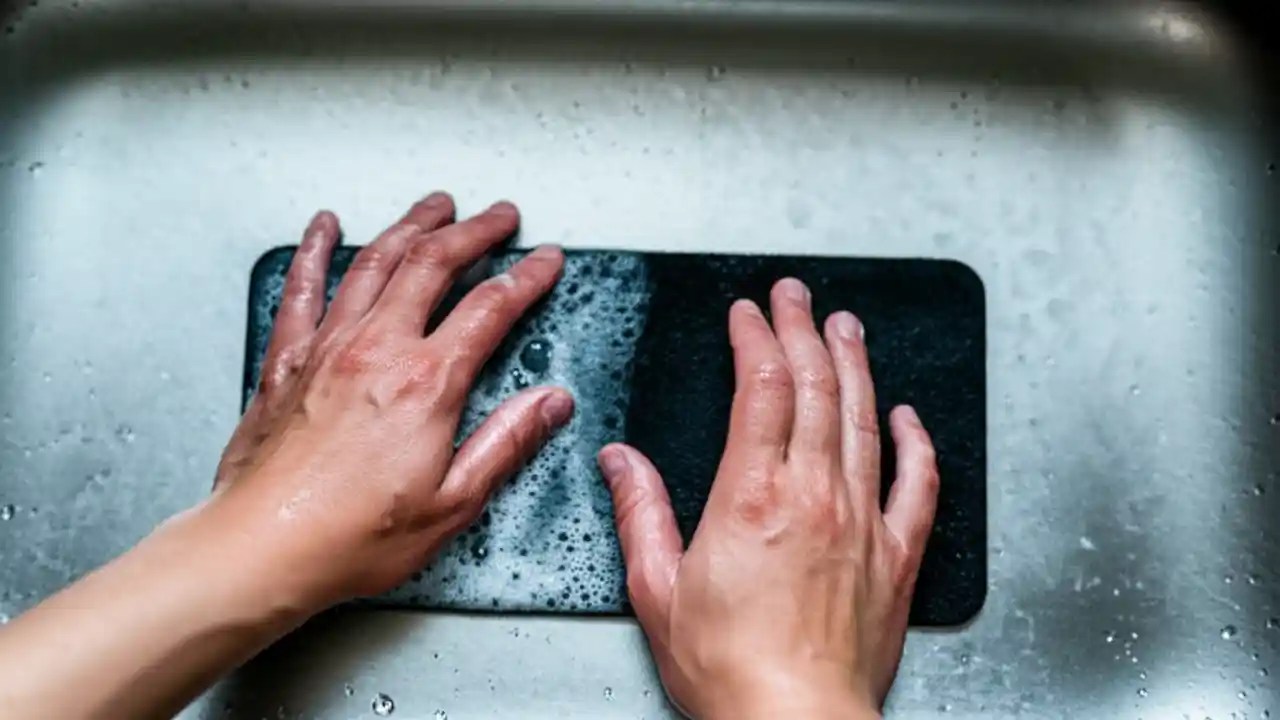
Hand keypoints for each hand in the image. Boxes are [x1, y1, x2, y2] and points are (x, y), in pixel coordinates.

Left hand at [210, 192, 573, 610]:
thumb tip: (550, 403)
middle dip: (473, 231)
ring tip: (435, 206)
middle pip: (432, 265)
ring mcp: (327, 347)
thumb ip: (506, 442)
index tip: (544, 261)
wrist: (261, 547)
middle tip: (499, 216)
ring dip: (411, 226)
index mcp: (425, 383)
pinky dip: (317, 251)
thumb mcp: (452, 503)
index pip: (489, 308)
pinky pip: (303, 288)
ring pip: (375, 262)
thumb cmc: (349, 537)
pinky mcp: (287, 360)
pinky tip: (324, 228)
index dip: (525, 278)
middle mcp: (376, 350)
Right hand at [598, 278, 939, 718]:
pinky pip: (918, 483)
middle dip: (802, 329)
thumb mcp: (657, 589)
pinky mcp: (896, 555)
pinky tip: (907, 416)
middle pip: (815, 387)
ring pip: (864, 418)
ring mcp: (862, 521)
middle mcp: (814, 495)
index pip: (762, 387)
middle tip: (794, 295)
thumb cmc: (730, 669)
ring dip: (854, 363)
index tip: (748, 312)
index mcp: (752, 496)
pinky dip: (914, 441)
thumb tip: (620, 462)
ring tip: (847, 326)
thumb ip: (641, 513)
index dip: (756, 338)